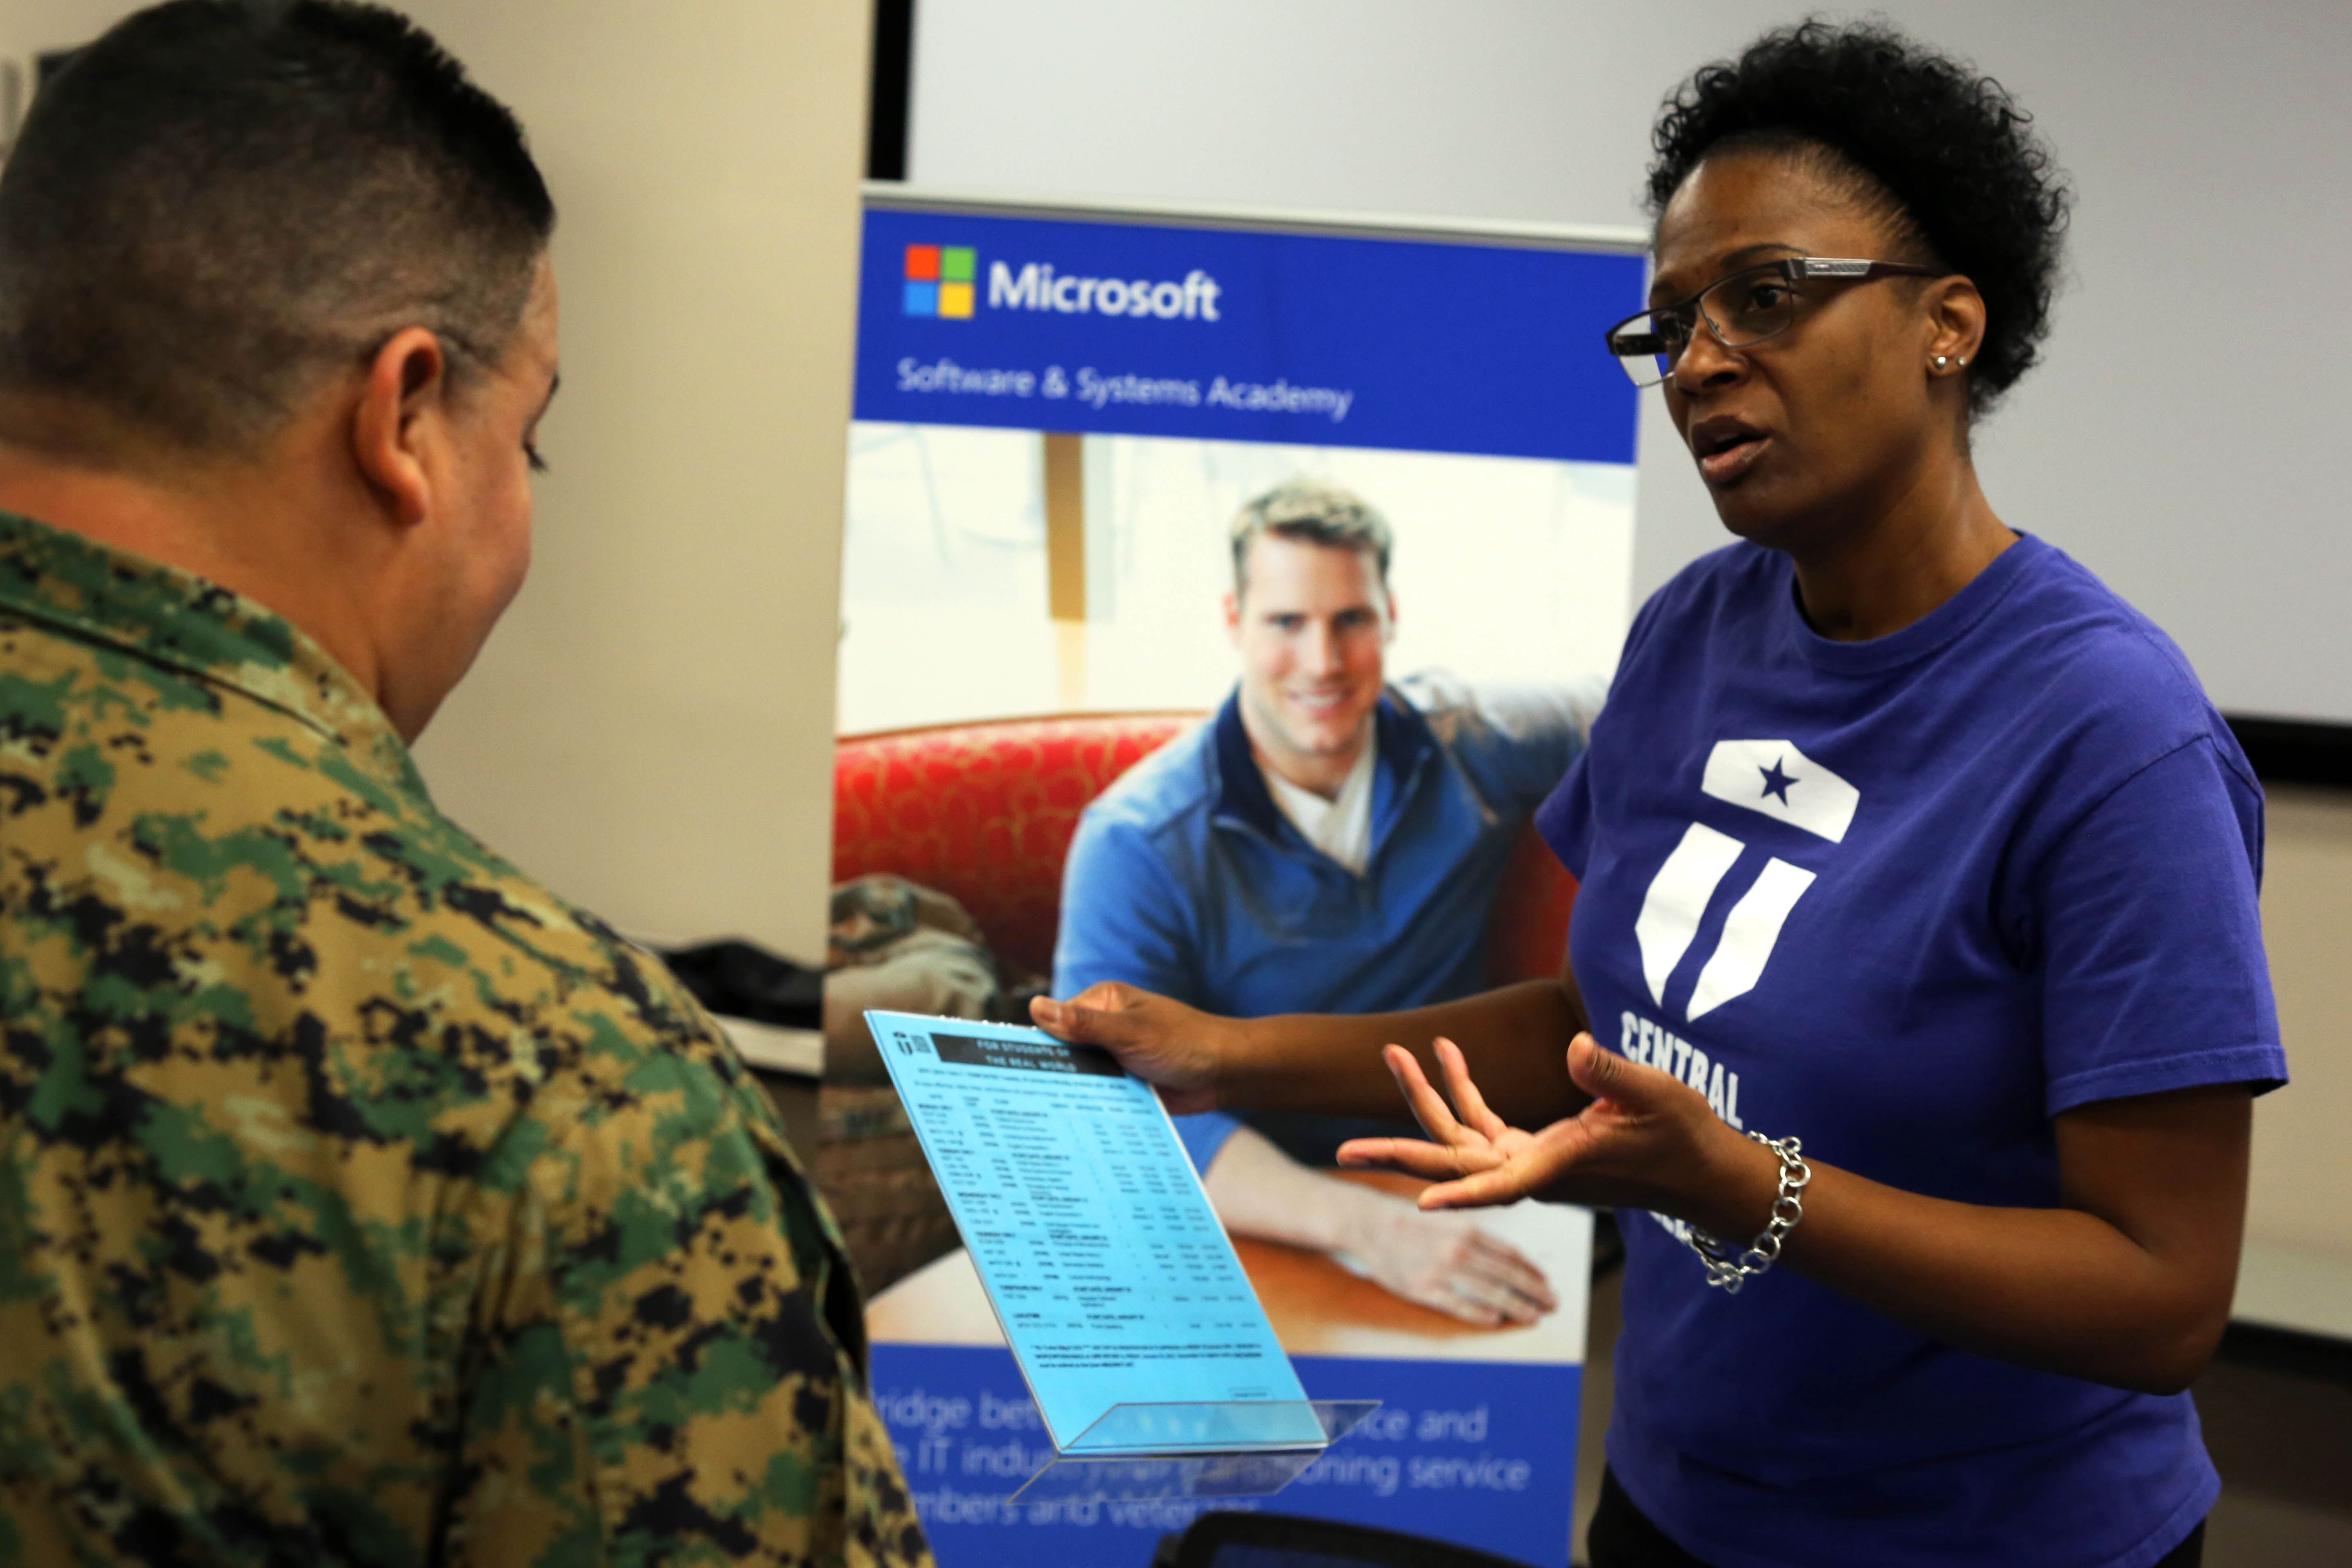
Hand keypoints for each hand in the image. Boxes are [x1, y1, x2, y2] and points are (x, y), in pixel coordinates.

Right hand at [1030, 983, 1228, 1113]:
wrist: (1225, 1072)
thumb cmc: (1183, 1041)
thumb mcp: (1129, 1032)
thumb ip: (1083, 1025)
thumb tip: (1036, 1007)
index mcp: (1102, 1003)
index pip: (1055, 1021)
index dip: (1033, 1044)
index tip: (1006, 1067)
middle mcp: (1104, 1028)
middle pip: (1064, 1051)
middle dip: (1050, 1072)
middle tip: (1018, 1100)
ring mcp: (1114, 1057)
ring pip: (1080, 1076)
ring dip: (1070, 1092)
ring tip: (1037, 1117)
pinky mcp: (1125, 1082)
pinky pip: (1099, 1094)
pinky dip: (1089, 1105)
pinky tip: (1069, 1125)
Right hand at [1334, 1196, 1557, 1326]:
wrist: (1370, 1224)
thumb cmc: (1412, 1223)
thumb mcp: (1448, 1220)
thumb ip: (1476, 1237)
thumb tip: (1508, 1258)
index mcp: (1467, 1229)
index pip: (1511, 1254)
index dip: (1532, 1271)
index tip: (1547, 1283)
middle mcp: (1459, 1249)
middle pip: (1507, 1275)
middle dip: (1534, 1291)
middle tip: (1553, 1304)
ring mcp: (1441, 1270)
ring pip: (1490, 1293)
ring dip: (1516, 1306)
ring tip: (1534, 1316)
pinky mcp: (1422, 1289)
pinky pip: (1458, 1305)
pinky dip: (1480, 1314)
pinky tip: (1496, 1321)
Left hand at [1338, 1034, 1754, 1226]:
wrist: (1701, 1170)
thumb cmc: (1684, 1136)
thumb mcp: (1655, 1095)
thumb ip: (1610, 1074)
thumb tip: (1574, 1047)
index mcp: (1559, 1165)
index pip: (1499, 1183)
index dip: (1461, 1193)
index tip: (1421, 1204)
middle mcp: (1534, 1169)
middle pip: (1455, 1163)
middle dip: (1400, 1149)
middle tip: (1341, 1150)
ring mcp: (1531, 1160)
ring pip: (1461, 1139)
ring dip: (1426, 1099)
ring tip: (1394, 1052)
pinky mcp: (1536, 1149)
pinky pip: (1484, 1123)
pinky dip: (1463, 1090)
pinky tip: (1447, 1054)